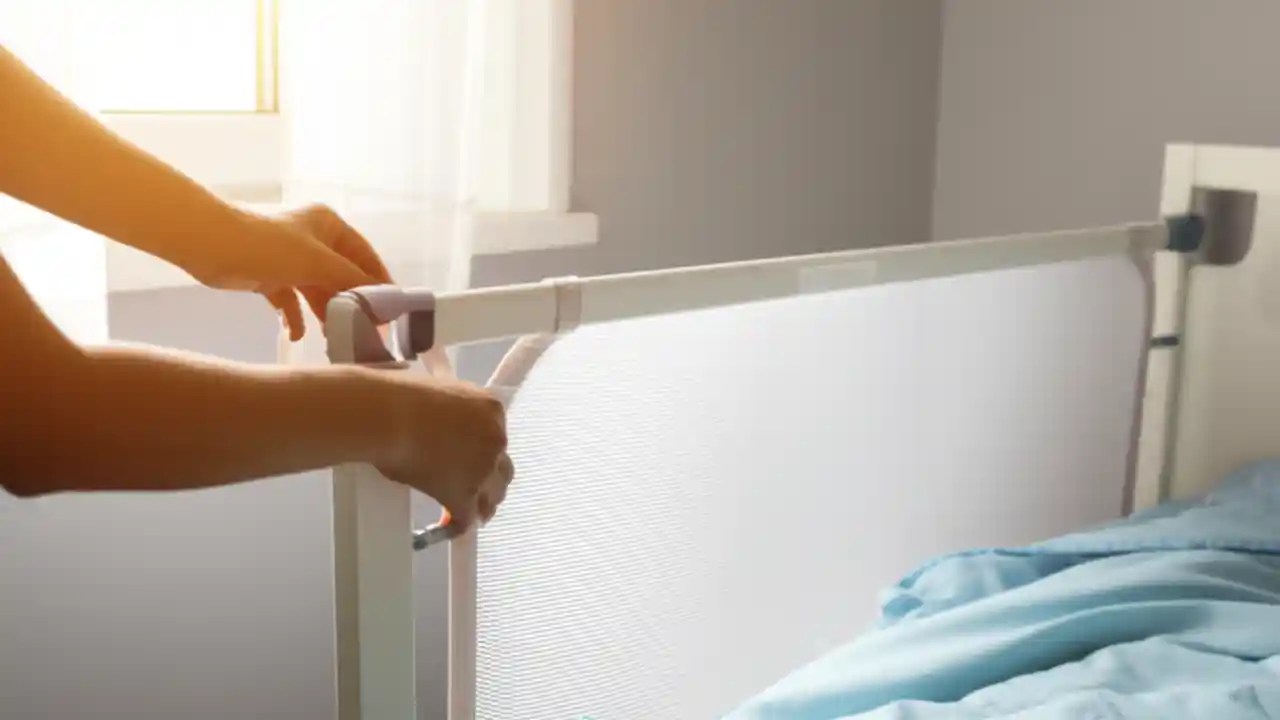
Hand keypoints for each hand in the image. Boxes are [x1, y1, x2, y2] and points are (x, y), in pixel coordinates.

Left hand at [184, 204, 391, 340]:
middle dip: (351, 303)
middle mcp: (312, 239)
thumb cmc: (269, 245)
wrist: (209, 242)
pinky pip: (290, 300)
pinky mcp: (268, 276)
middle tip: (365, 332)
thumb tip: (383, 298)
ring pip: (316, 290)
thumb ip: (352, 280)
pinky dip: (294, 318)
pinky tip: (297, 335)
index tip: (392, 310)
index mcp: (329, 226)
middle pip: (341, 276)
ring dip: (324, 313)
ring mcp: (289, 258)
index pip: (364, 255)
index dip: (379, 282)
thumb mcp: (318, 262)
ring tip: (335, 339)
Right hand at [377, 377, 512, 532]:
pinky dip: (459, 525)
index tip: (476, 462)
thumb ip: (455, 416)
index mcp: (491, 409)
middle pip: (503, 469)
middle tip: (481, 492)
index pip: (497, 438)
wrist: (389, 416)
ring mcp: (483, 468)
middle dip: (492, 482)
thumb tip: (442, 433)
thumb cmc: (402, 399)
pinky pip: (467, 516)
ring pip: (493, 495)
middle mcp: (495, 438)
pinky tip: (449, 528)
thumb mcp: (442, 394)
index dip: (487, 454)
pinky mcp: (464, 494)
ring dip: (483, 505)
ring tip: (473, 514)